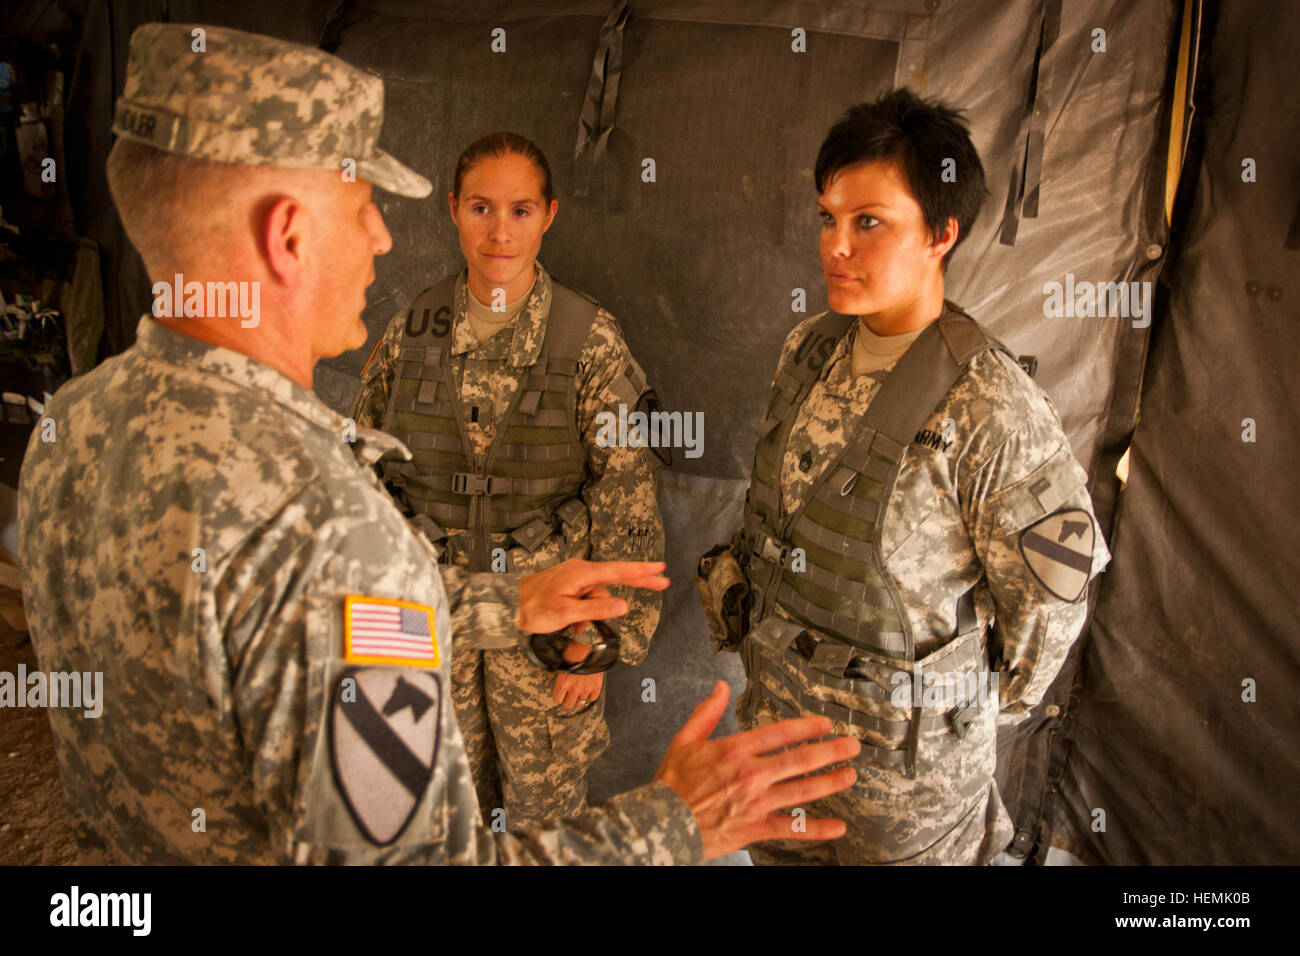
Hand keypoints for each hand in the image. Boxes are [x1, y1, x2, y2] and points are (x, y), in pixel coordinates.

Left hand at [517, 558, 667, 634]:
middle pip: (614, 579)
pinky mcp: (569, 585)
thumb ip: (597, 609)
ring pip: (598, 596)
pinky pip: (586, 598)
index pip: (619, 571)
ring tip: (575, 627)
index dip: (642, 571)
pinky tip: (574, 624)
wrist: (508, 605)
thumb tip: (624, 605)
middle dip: (636, 583)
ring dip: (593, 613)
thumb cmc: (533, 608)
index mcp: (582, 573)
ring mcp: (574, 577)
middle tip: (663, 583)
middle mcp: (580, 571)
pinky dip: (585, 612)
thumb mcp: (567, 613)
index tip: (661, 569)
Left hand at [555, 642, 603, 708]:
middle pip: (568, 705)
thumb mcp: (562, 668)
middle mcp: (574, 688)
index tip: (560, 695)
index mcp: (563, 683)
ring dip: (579, 698)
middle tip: (570, 696)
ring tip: (580, 692)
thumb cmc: (573, 655)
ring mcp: (586, 689)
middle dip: (568, 700)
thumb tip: (560, 689)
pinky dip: (590, 695)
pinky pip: (592, 699)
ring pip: (580, 703)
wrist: (588, 650)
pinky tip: (588, 689)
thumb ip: (561, 681)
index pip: (557, 700)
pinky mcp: (596, 687)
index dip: (559, 697)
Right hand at [654, 681, 859, 860]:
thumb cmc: (672, 784)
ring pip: (802, 790)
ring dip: (830, 782)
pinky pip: (792, 828)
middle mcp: (751, 774)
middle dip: (830, 751)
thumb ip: (706, 712)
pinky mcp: (756, 828)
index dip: (807, 727)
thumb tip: (720, 687)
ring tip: (850, 775)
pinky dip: (817, 829)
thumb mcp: (684, 740)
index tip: (825, 724)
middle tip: (851, 746)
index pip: (780, 733)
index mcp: (735, 750)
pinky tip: (837, 827)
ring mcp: (756, 803)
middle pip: (799, 760)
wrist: (662, 823)